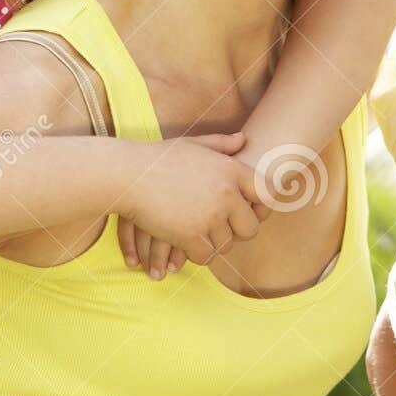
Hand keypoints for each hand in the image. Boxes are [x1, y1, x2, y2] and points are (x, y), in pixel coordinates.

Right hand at [118, 132, 272, 280]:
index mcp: (231, 170)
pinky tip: (188, 246)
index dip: (262, 206)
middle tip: (224, 231)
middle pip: (250, 228)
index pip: (267, 194)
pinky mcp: (191, 236)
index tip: (252, 211)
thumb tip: (244, 139)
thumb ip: (221, 144)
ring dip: (215, 244)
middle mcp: (226, 194)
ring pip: (226, 245)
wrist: (128, 175)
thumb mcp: (193, 144)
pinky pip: (206, 256)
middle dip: (238, 232)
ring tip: (201, 236)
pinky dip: (198, 254)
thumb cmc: (158, 158)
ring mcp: (210, 216)